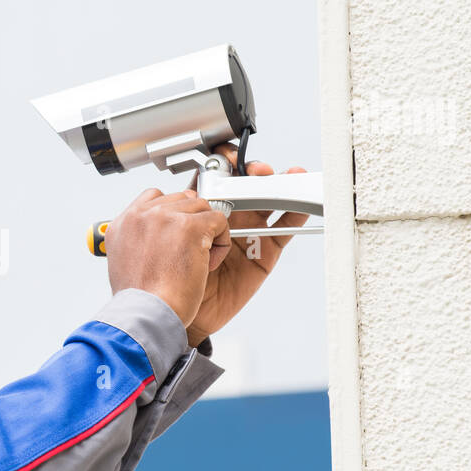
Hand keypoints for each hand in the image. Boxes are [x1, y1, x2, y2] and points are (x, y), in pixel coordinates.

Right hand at [105, 186, 231, 328]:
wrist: (147, 315)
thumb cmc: (140, 301)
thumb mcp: (124, 263)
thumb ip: (139, 240)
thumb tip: (158, 235)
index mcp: (123, 223)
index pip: (154, 197)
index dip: (172, 216)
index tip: (176, 238)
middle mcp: (141, 215)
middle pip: (181, 200)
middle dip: (191, 223)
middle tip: (187, 253)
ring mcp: (166, 217)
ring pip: (201, 208)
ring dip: (206, 233)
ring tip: (196, 261)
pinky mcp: (190, 226)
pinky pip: (219, 220)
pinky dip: (221, 243)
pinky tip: (207, 263)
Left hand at [182, 145, 308, 346]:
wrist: (177, 313)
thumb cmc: (168, 278)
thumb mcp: (170, 239)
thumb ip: (183, 216)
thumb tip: (191, 191)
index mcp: (200, 211)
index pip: (216, 178)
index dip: (224, 164)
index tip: (226, 157)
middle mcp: (225, 219)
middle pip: (246, 186)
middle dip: (252, 171)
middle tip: (254, 170)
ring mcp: (246, 234)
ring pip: (268, 203)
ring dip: (280, 186)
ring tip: (285, 176)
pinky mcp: (264, 253)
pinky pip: (283, 230)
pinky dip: (296, 215)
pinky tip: (302, 203)